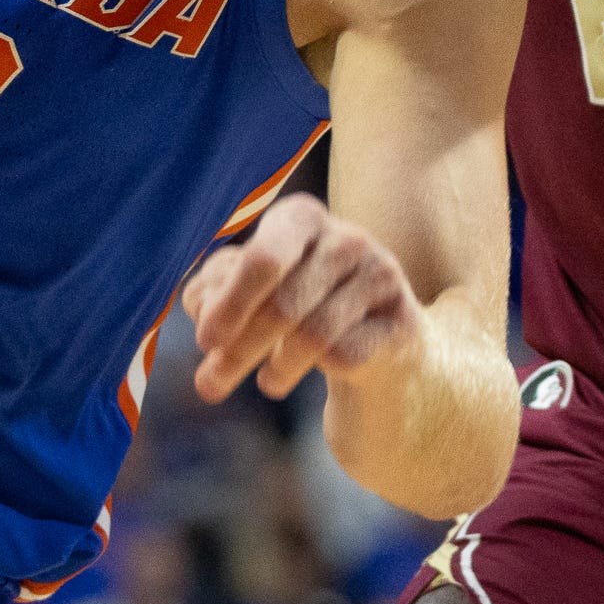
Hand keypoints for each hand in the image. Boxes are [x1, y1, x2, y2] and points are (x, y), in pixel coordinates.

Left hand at [182, 192, 424, 402]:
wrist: (376, 340)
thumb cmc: (296, 305)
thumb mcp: (248, 292)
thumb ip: (213, 293)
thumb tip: (201, 308)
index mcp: (302, 218)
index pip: (263, 260)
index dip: (231, 304)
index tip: (204, 342)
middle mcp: (348, 238)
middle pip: (284, 304)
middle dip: (240, 350)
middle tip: (210, 385)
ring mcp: (382, 277)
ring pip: (312, 336)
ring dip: (277, 369)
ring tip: (267, 382)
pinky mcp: (403, 322)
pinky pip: (345, 356)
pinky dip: (316, 371)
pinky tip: (309, 371)